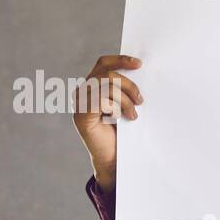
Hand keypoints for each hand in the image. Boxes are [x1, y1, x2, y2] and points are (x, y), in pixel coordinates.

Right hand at [72, 54, 141, 192]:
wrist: (114, 158)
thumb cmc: (121, 133)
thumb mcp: (125, 106)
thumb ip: (125, 90)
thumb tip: (139, 72)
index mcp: (93, 86)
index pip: (103, 64)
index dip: (120, 60)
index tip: (139, 64)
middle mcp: (82, 92)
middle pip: (107, 74)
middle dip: (128, 85)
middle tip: (140, 100)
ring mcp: (79, 103)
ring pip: (106, 86)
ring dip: (125, 99)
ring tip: (133, 115)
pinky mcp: (81, 115)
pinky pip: (101, 100)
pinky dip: (115, 107)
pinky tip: (121, 118)